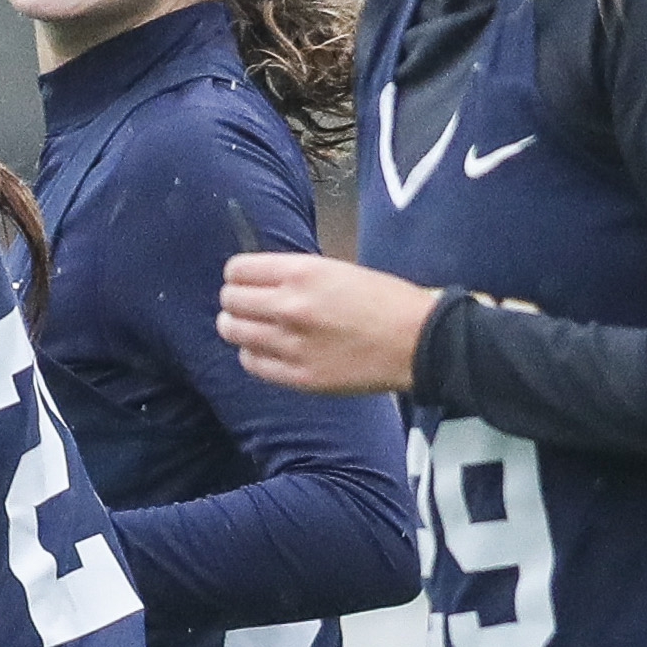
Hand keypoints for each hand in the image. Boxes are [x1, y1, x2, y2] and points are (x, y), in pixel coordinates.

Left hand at [217, 253, 438, 394]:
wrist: (417, 341)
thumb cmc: (386, 301)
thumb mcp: (338, 270)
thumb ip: (295, 274)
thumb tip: (262, 281)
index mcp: (302, 273)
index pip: (237, 270)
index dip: (239, 276)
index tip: (246, 282)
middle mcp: (289, 306)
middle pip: (229, 301)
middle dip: (236, 302)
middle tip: (250, 307)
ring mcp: (291, 344)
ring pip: (234, 333)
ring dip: (240, 328)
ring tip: (256, 329)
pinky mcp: (299, 376)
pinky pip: (252, 363)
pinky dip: (254, 355)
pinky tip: (270, 350)